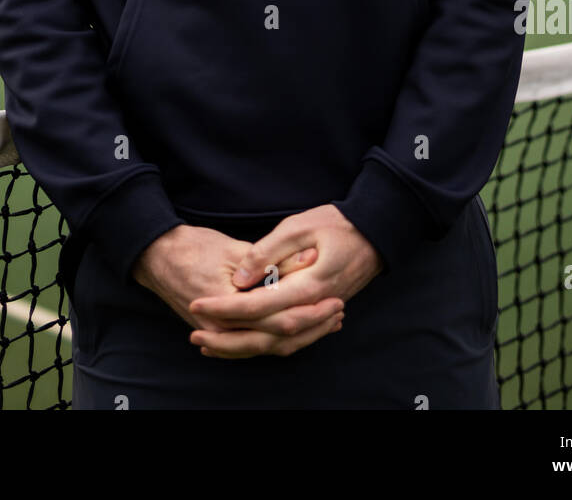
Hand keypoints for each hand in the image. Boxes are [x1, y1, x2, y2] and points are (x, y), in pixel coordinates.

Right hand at [131, 223, 322, 331]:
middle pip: (278, 340)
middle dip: (312, 328)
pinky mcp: (223, 334)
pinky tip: (300, 329)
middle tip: (338, 313)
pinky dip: (281, 338)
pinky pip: (257, 344)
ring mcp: (222, 336)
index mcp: (228, 308)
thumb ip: (273, 261)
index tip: (335, 298)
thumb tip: (311, 258)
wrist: (158, 258)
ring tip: (328, 322)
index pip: (279, 319)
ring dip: (301, 336)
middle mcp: (225, 330)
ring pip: (269, 347)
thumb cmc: (194, 248)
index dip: (310, 311)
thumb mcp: (235, 250)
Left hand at [186, 204, 382, 359]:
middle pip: (266, 335)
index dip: (225, 309)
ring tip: (211, 345)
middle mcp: (314, 308)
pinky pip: (292, 340)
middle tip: (195, 334)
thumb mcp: (299, 227)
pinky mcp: (320, 314)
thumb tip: (240, 280)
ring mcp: (319, 314)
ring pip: (279, 344)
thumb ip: (267, 253)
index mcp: (307, 286)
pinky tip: (246, 342)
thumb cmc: (337, 224)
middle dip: (228, 338)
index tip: (197, 305)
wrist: (376, 232)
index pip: (258, 306)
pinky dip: (266, 345)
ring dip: (244, 348)